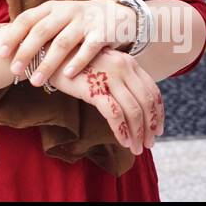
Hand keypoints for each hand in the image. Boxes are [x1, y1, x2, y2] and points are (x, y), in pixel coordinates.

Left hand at [0, 0, 136, 86]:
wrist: (117, 14)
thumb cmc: (78, 22)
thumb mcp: (58, 19)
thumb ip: (38, 30)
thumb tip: (8, 50)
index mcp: (51, 7)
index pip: (27, 19)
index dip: (13, 35)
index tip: (0, 53)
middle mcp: (66, 11)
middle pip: (42, 31)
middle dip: (26, 52)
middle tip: (15, 71)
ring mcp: (85, 21)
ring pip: (62, 43)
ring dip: (48, 63)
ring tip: (36, 81)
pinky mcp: (102, 32)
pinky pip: (89, 48)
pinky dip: (77, 62)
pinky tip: (67, 76)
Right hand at [45, 47, 163, 153]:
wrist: (48, 56)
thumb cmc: (75, 64)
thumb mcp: (103, 66)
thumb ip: (120, 79)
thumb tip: (135, 104)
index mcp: (128, 62)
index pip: (152, 90)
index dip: (158, 112)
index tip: (158, 128)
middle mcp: (123, 67)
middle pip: (146, 102)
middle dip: (150, 127)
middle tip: (149, 143)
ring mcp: (109, 77)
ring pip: (134, 111)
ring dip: (138, 133)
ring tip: (136, 148)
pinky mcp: (94, 89)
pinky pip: (115, 115)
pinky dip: (122, 131)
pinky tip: (123, 142)